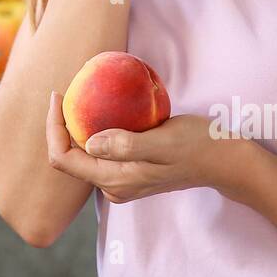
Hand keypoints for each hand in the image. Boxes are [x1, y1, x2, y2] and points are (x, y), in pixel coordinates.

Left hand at [45, 92, 237, 203]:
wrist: (223, 161)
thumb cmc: (196, 145)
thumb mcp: (163, 141)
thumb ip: (126, 145)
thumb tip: (90, 143)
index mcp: (114, 180)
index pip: (63, 159)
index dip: (53, 127)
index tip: (58, 95)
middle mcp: (112, 185)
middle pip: (69, 157)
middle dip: (61, 125)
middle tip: (67, 91)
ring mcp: (121, 180)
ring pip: (83, 153)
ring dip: (76, 126)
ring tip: (79, 95)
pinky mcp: (130, 170)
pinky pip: (100, 150)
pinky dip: (94, 129)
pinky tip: (101, 107)